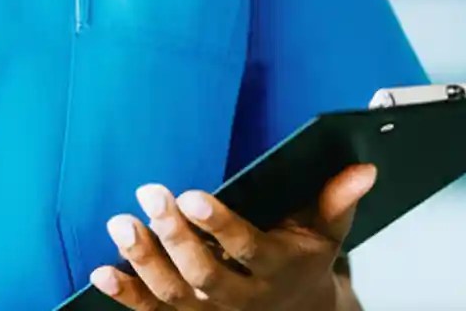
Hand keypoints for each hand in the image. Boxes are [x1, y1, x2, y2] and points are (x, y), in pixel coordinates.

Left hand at [90, 164, 375, 309]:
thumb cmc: (304, 262)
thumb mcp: (325, 233)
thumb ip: (337, 201)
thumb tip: (362, 168)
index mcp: (275, 268)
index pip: (245, 248)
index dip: (218, 224)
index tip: (192, 195)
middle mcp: (241, 297)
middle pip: (203, 273)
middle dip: (174, 235)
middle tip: (150, 194)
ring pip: (175, 294)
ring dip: (144, 260)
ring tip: (121, 224)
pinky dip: (127, 295)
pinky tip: (103, 271)